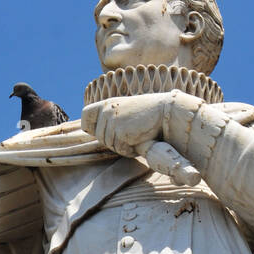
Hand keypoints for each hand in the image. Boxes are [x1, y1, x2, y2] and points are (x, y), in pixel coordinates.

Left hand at [82, 93, 199, 185]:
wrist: (168, 111)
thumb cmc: (148, 114)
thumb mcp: (125, 112)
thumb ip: (110, 119)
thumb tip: (92, 132)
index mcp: (106, 104)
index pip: (86, 117)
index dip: (91, 127)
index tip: (103, 130)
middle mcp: (106, 111)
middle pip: (100, 138)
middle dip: (115, 140)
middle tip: (133, 132)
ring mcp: (113, 122)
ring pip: (111, 145)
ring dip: (125, 145)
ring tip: (139, 133)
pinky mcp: (121, 133)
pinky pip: (122, 150)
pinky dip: (132, 149)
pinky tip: (142, 137)